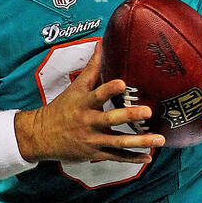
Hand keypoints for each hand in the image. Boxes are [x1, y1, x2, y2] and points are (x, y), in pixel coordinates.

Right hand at [15, 44, 164, 163]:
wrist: (41, 135)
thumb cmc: (63, 108)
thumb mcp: (75, 88)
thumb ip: (91, 68)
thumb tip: (101, 44)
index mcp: (84, 103)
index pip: (97, 94)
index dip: (109, 89)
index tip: (122, 83)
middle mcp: (89, 121)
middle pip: (111, 119)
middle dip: (129, 116)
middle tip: (148, 112)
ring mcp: (93, 139)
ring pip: (118, 142)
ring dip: (140, 141)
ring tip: (159, 139)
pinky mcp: (95, 153)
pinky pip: (116, 157)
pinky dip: (133, 158)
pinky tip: (148, 157)